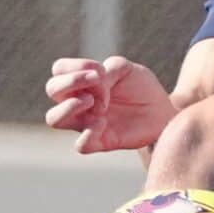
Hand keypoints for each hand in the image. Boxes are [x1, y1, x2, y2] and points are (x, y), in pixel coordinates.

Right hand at [44, 56, 177, 155]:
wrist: (162, 110)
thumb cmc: (140, 87)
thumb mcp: (126, 69)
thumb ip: (108, 69)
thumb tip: (96, 82)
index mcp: (81, 81)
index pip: (59, 69)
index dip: (75, 67)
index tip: (101, 70)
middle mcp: (77, 101)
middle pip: (52, 89)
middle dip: (71, 81)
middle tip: (98, 81)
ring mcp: (86, 122)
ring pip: (54, 119)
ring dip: (70, 106)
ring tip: (95, 102)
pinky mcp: (100, 141)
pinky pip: (80, 145)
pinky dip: (88, 133)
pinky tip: (103, 122)